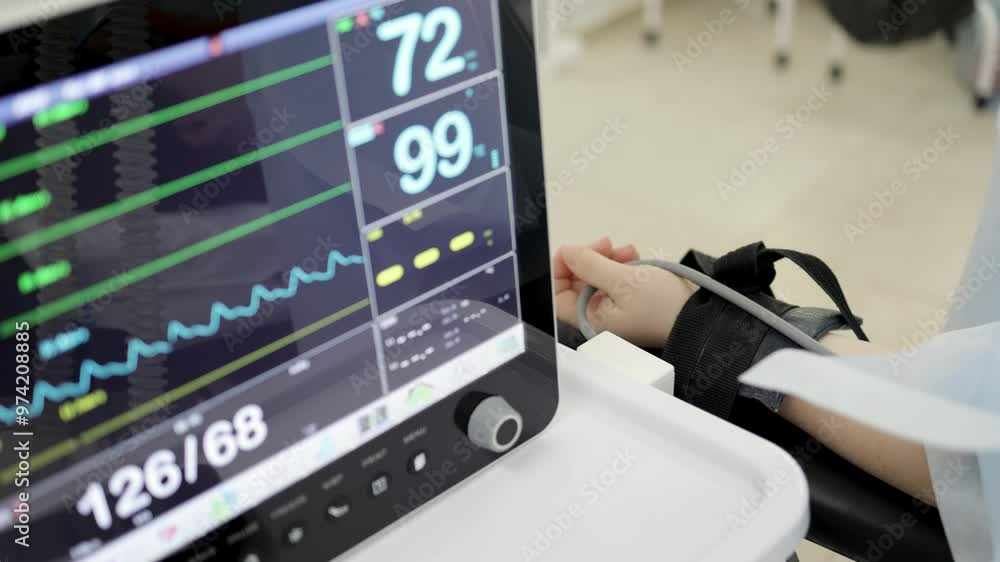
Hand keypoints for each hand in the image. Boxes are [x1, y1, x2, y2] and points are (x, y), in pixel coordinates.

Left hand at [554, 238, 694, 347]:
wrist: (699, 318)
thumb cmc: (662, 306)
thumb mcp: (624, 279)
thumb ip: (591, 264)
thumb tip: (567, 252)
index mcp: (590, 318)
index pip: (557, 292)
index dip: (561, 267)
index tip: (576, 249)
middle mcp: (597, 316)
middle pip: (576, 280)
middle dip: (590, 257)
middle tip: (608, 243)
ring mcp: (613, 309)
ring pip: (595, 276)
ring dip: (607, 257)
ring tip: (628, 250)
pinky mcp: (628, 301)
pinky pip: (613, 279)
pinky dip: (620, 264)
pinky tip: (633, 257)